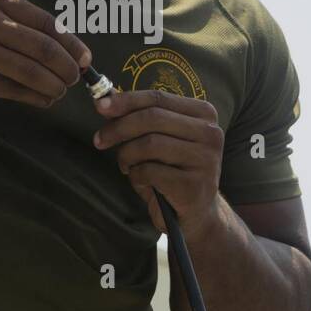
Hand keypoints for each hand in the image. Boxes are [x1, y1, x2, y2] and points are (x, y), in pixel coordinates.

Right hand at [0, 0, 90, 106]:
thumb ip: (14, 19)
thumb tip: (62, 43)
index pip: (46, 22)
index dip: (71, 43)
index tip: (85, 58)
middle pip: (44, 47)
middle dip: (67, 67)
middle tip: (75, 78)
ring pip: (33, 71)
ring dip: (54, 85)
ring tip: (60, 91)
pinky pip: (15, 90)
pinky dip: (36, 97)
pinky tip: (43, 100)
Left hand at [91, 89, 223, 231]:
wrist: (195, 212)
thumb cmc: (173, 170)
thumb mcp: (160, 139)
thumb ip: (139, 118)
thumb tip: (106, 102)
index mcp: (204, 114)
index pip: (158, 98)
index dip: (126, 101)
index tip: (100, 106)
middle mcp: (210, 133)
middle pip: (152, 118)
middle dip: (119, 128)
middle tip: (99, 140)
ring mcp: (205, 159)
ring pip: (149, 144)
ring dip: (127, 155)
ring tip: (126, 166)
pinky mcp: (194, 185)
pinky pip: (150, 171)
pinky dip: (136, 177)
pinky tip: (141, 183)